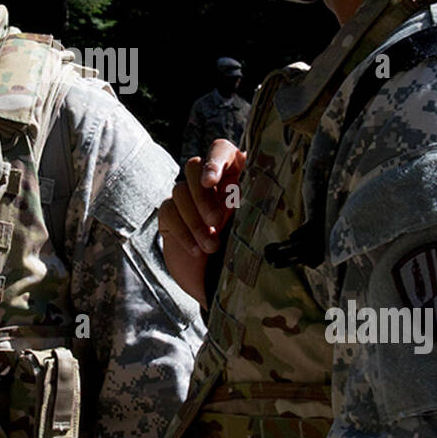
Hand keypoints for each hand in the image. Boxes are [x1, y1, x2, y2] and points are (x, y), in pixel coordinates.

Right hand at [158, 139, 245, 309]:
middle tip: (217, 222)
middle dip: (202, 196)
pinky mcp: (172, 217)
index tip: (212, 182)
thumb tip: (267, 190)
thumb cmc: (252, 253)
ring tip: (212, 247)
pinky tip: (197, 251)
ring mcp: (189, 199)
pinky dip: (183, 232)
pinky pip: (168, 212)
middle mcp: (211, 183)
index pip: (221, 150)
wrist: (228, 286)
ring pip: (179, 190)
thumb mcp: (260, 227)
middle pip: (194, 167)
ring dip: (195, 220)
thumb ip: (259, 204)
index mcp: (237, 176)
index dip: (214, 160)